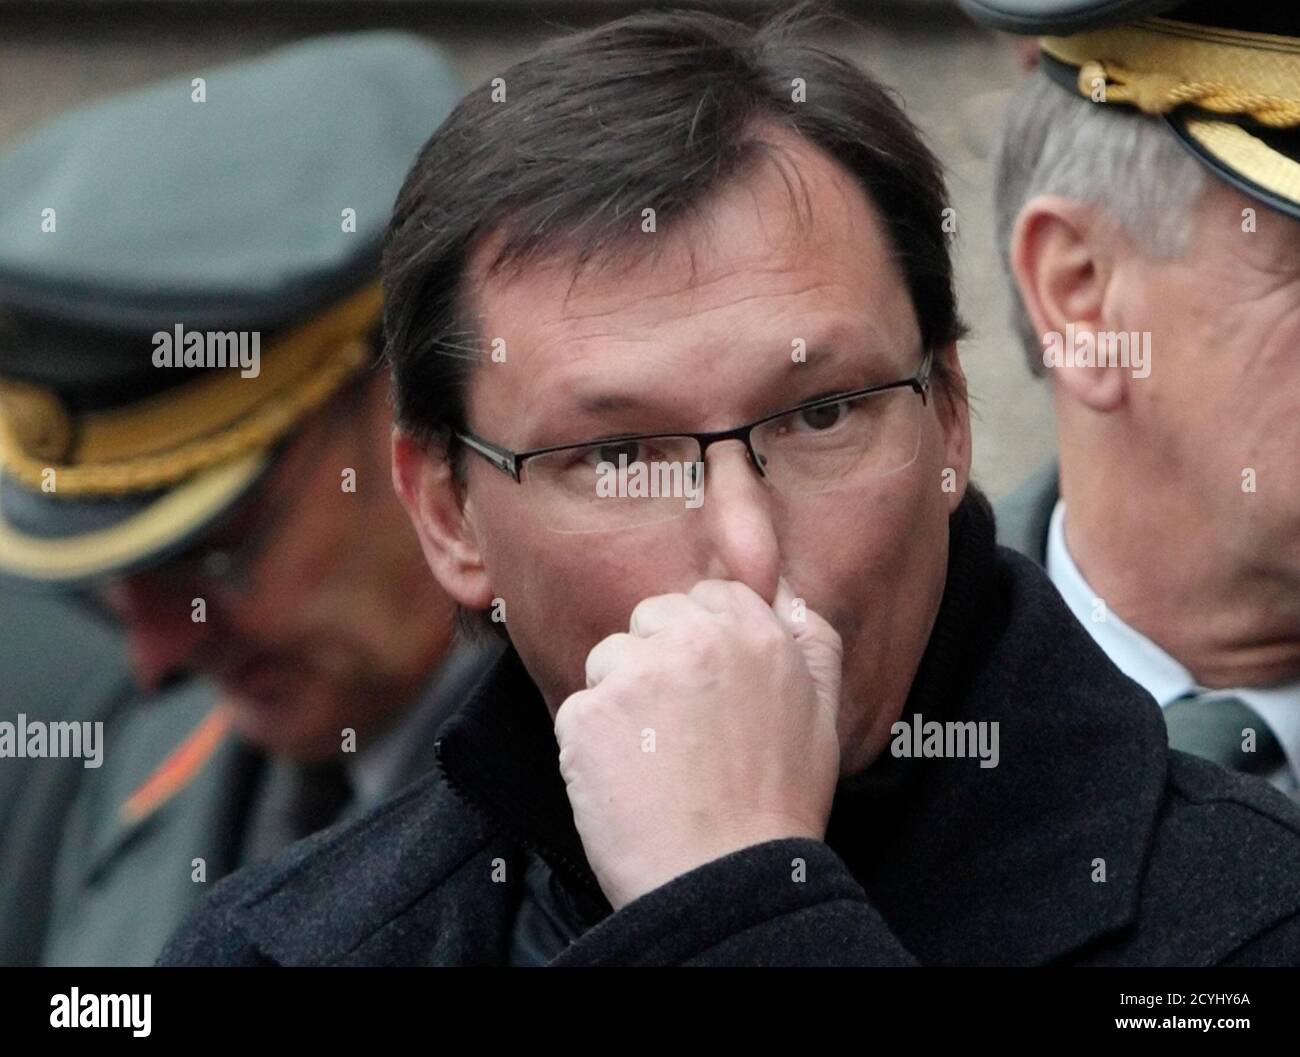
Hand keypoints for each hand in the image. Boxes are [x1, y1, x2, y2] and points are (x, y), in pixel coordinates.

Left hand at [554, 577, 842, 908]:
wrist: (723, 879)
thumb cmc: (777, 807)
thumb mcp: (823, 715)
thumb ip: (812, 643)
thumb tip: (785, 593)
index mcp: (757, 635)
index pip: (709, 594)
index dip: (699, 635)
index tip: (701, 682)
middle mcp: (697, 639)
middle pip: (651, 618)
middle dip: (655, 660)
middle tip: (675, 727)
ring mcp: (638, 673)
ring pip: (608, 659)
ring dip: (620, 700)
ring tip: (652, 760)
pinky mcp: (591, 712)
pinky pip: (578, 710)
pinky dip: (591, 746)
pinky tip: (625, 782)